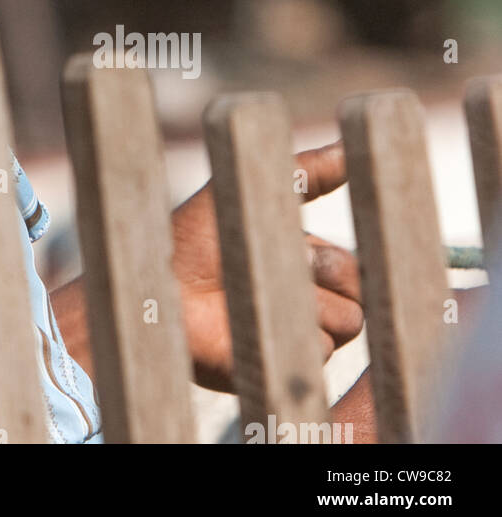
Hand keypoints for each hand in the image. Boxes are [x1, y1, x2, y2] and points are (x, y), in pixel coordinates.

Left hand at [170, 139, 364, 390]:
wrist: (157, 288)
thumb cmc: (195, 237)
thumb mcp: (248, 192)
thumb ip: (305, 172)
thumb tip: (352, 149)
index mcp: (305, 263)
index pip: (353, 265)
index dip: (324, 257)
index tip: (297, 251)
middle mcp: (308, 301)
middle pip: (358, 292)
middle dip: (317, 276)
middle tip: (265, 268)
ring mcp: (297, 335)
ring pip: (346, 321)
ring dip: (301, 303)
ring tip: (253, 293)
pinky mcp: (284, 367)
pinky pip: (320, 350)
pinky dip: (288, 331)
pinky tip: (252, 321)